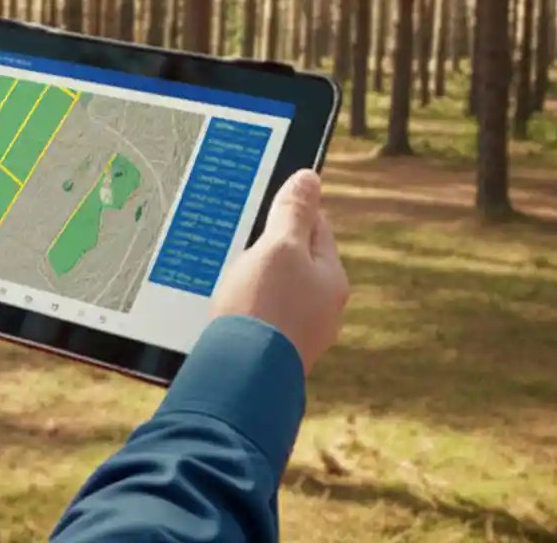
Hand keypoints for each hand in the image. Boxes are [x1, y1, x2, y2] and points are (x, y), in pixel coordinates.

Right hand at [209, 170, 348, 373]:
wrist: (242, 378)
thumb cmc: (264, 307)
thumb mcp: (279, 246)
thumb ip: (294, 212)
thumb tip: (310, 178)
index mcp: (331, 280)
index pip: (317, 229)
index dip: (291, 211)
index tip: (265, 203)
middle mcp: (322, 310)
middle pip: (296, 263)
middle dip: (270, 250)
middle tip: (239, 240)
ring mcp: (299, 335)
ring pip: (277, 293)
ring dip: (255, 282)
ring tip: (227, 276)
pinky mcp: (273, 355)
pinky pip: (261, 320)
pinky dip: (246, 310)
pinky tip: (225, 310)